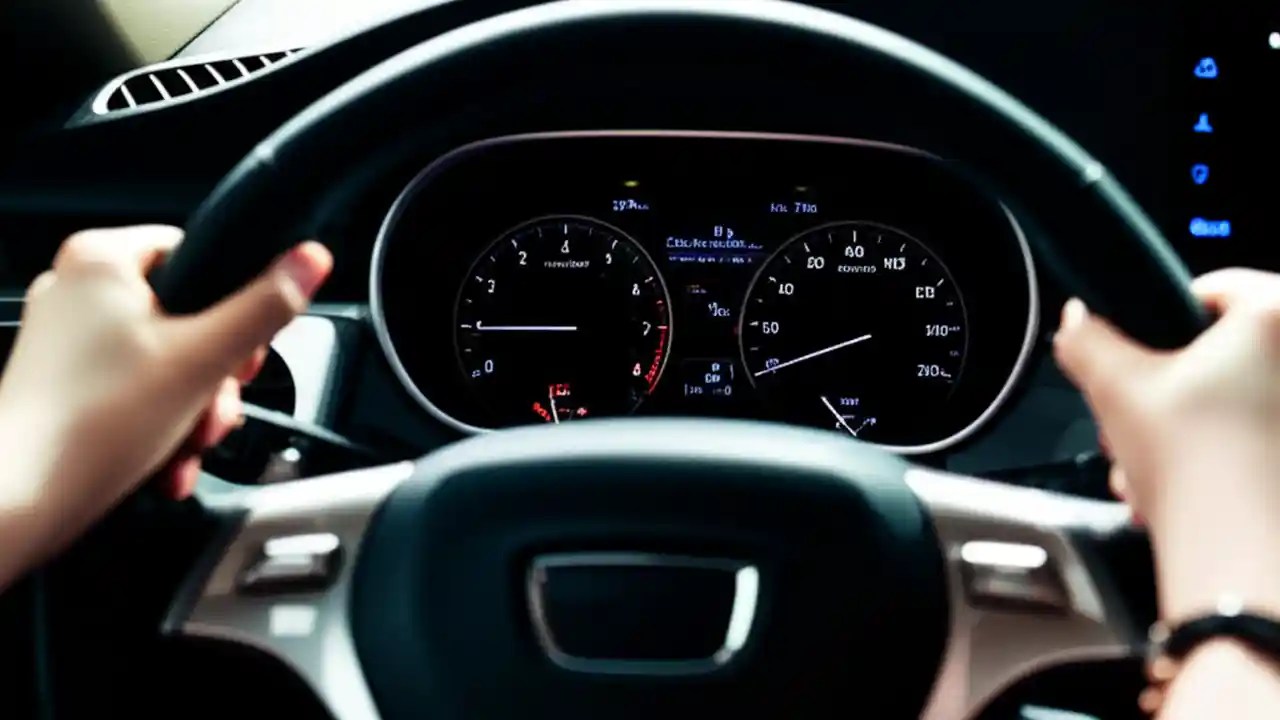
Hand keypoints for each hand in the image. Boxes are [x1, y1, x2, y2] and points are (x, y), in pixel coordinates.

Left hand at [0, 225, 330, 586]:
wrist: (20, 501)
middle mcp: (74, 289)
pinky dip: (158, 425)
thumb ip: (266, 307)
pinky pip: (133, 392)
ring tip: (189, 445)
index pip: (198, 256)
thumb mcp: (207, 358)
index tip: (245, 352)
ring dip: (192, 410)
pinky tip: (166, 460)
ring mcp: (63, 339)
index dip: (237, 306)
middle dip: (214, 378)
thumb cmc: (94, 425)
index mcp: (101, 259)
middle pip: (187, 318)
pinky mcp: (60, 383)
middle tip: (215, 410)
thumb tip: (309, 261)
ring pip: (165, 363)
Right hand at [1053, 269, 1279, 618]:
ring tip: (1154, 464)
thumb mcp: (1113, 388)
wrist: (1238, 553)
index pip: (1211, 288)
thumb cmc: (1196, 466)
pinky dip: (1221, 457)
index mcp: (1274, 314)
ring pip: (1238, 402)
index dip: (1159, 321)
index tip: (1138, 356)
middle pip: (1222, 355)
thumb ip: (1086, 340)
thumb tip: (1077, 321)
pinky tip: (1188, 486)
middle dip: (1170, 391)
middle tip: (1139, 420)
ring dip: (1188, 429)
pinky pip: (1257, 439)